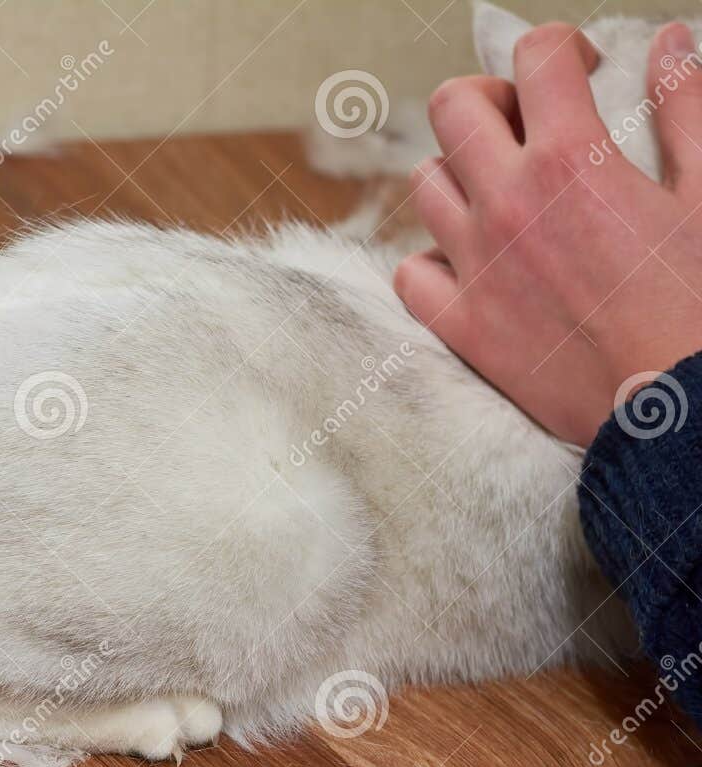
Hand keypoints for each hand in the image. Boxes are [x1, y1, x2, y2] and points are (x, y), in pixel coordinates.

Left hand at [394, 22, 701, 445]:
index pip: (533, 58)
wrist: (675, 406)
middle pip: (451, 108)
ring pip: (425, 184)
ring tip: (504, 189)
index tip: (582, 68)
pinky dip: (432, 260)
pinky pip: (411, 273)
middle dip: (490, 97)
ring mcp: (473, 265)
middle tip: (529, 121)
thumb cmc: (701, 303)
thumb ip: (687, 109)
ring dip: (459, 172)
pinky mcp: (460, 324)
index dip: (558, 48)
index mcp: (570, 160)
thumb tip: (667, 44)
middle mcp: (505, 204)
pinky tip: (472, 262)